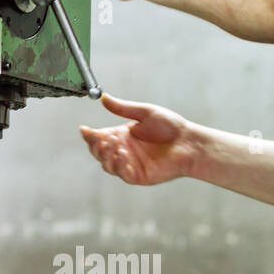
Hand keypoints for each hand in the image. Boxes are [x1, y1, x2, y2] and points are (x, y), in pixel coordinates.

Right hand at [79, 94, 201, 185]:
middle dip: (96, 146)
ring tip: (113, 145)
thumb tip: (103, 98)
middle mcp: (124, 150)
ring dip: (106, 156)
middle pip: (99, 153)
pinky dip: (119, 165)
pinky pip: (123, 174)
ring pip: (107, 165)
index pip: (99, 137)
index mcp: (122, 135)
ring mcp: (130, 165)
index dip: (89, 135)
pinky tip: (122, 155)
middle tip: (102, 138)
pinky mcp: (138, 176)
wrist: (189, 143)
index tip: (84, 129)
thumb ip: (122, 108)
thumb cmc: (171, 127)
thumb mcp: (144, 113)